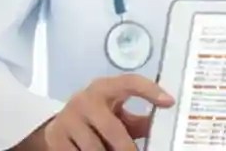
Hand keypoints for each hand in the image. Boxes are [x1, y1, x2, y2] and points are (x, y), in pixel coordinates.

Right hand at [39, 75, 174, 150]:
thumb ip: (140, 120)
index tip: (169, 102)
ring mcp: (68, 119)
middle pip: (113, 129)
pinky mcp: (56, 138)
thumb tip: (166, 127)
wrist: (59, 126)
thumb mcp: (117, 113)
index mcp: (104, 88)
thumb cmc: (98, 117)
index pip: (130, 82)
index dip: (150, 90)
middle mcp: (85, 100)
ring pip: (95, 149)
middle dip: (126, 148)